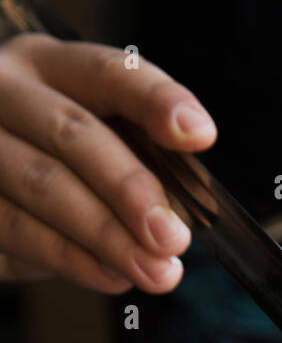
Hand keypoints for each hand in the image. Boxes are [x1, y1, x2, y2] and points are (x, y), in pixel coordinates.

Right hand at [0, 34, 215, 290]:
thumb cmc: (57, 164)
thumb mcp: (97, 145)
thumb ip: (139, 165)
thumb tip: (178, 214)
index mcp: (49, 66)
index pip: (106, 72)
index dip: (155, 100)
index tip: (201, 134)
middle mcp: (5, 91)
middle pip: (71, 132)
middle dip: (130, 188)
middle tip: (173, 238)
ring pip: (43, 184)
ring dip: (108, 236)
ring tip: (156, 272)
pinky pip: (18, 228)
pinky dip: (72, 258)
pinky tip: (112, 276)